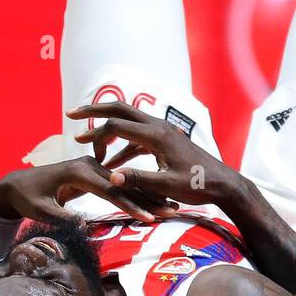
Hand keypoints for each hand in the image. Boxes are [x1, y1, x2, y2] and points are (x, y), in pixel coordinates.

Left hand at [0, 156, 178, 224]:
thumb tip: (83, 228)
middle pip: (124, 185)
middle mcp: (88, 166)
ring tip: (171, 207)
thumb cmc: (27, 198)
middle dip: (148, 200)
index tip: (149, 219)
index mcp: (77, 172)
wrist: (18, 184)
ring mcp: (93, 168)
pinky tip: (155, 201)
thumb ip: (62, 218)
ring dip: (148, 196)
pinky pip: (119, 185)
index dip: (131, 206)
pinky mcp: (95, 173)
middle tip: (171, 212)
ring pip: (125, 184)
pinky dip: (137, 194)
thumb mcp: (40, 211)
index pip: (110, 192)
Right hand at [68, 102, 250, 210]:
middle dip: (94, 111)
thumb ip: (139, 180)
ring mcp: (163, 131)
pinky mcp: (166, 141)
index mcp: (156, 135)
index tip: (81, 146)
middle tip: (71, 114)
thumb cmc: (199, 186)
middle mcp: (158, 127)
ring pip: (128, 121)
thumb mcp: (167, 187)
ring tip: (84, 140)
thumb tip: (111, 178)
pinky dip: (122, 145)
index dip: (95, 134)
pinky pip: (138, 137)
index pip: (116, 125)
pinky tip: (110, 162)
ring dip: (106, 129)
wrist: (224, 184)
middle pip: (120, 109)